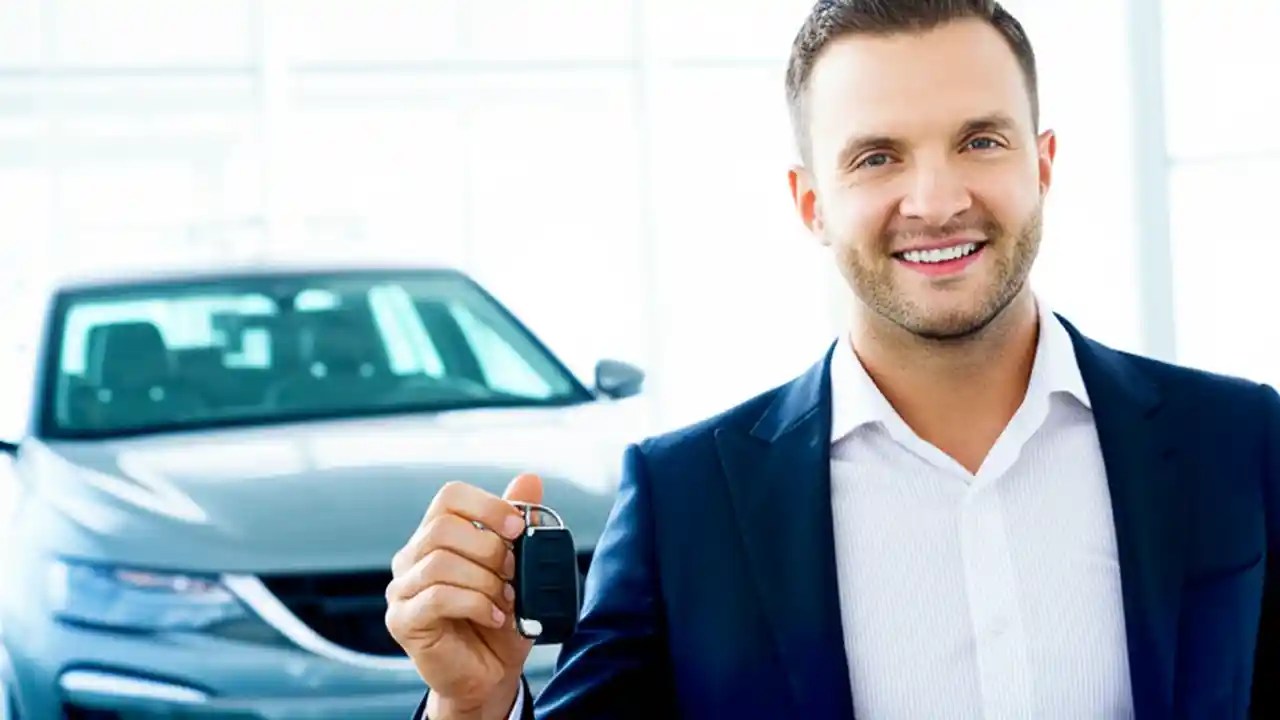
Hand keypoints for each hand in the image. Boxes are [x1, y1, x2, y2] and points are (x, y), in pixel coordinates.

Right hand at [386, 474, 542, 718]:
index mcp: (435, 535)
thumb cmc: (499, 618)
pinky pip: (437, 597)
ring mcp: (401, 589)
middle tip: (515, 573)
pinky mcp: (403, 620)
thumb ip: (517, 523)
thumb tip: (530, 479)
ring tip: (507, 599)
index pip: (449, 497)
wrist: (490, 673)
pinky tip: (494, 616)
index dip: (487, 505)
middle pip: (443, 528)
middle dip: (490, 549)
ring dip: (485, 580)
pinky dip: (476, 604)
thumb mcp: (518, 567)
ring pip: (440, 562)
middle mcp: (411, 557)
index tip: (517, 527)